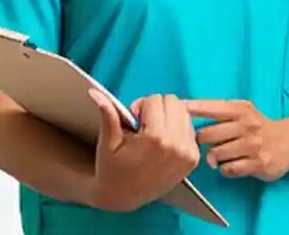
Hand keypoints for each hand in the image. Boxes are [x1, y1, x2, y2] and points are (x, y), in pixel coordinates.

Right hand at [87, 91, 199, 211]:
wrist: (123, 197)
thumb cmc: (112, 168)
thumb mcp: (108, 142)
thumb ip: (108, 114)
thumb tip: (95, 92)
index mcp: (156, 138)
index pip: (156, 100)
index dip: (141, 105)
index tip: (133, 119)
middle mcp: (177, 144)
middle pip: (174, 102)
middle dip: (157, 108)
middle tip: (143, 124)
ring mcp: (188, 152)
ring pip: (184, 113)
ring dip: (169, 117)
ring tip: (153, 133)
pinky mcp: (193, 159)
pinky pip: (190, 129)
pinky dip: (178, 129)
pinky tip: (164, 142)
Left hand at [187, 99, 288, 181]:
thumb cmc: (259, 126)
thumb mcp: (244, 111)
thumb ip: (218, 111)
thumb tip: (185, 110)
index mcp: (243, 110)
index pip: (214, 108)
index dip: (195, 108)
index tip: (180, 109)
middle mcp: (248, 126)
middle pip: (208, 134)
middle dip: (202, 141)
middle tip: (206, 143)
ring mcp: (254, 145)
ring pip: (216, 154)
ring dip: (214, 157)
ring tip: (222, 154)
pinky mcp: (258, 164)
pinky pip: (228, 169)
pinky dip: (225, 169)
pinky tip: (232, 164)